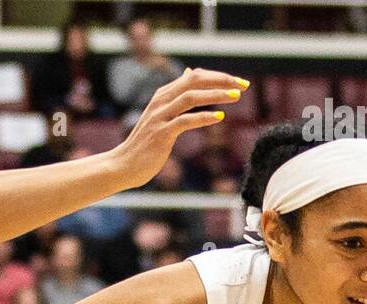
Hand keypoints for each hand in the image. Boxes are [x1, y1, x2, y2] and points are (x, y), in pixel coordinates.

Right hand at [111, 69, 246, 188]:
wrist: (124, 165)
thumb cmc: (145, 144)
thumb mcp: (162, 114)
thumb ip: (176, 95)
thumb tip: (189, 74)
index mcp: (164, 95)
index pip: (194, 77)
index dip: (218, 77)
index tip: (238, 82)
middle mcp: (162, 101)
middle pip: (194, 81)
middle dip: (221, 80)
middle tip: (242, 85)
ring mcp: (160, 117)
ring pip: (191, 97)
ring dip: (216, 95)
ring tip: (236, 97)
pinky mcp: (161, 134)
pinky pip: (185, 121)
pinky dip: (203, 117)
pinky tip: (219, 117)